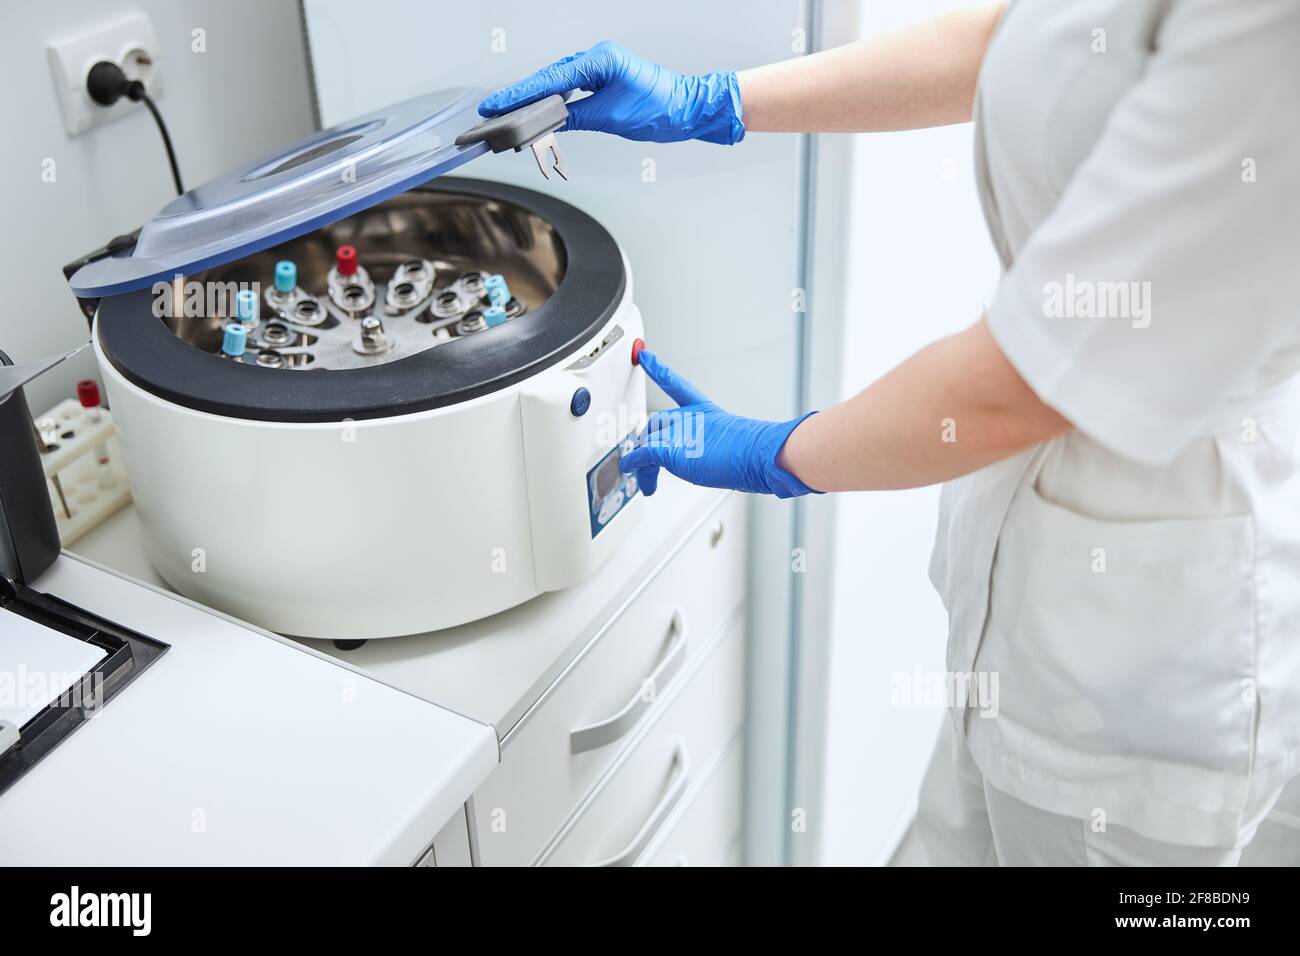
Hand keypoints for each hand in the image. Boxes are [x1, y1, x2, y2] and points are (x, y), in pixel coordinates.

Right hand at [478, 41, 744, 144]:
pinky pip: (570, 89)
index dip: (521, 93)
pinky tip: (538, 112)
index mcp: (599, 60)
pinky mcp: (603, 79)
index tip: (497, 104)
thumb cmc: (659, 108)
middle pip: (548, 77)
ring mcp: (599, 67)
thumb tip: (548, 121)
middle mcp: (596, 58)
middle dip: (520, 95)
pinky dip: (553, 101)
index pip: (551, 79)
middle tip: (493, 110)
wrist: (687, 109)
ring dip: (534, 99)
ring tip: (509, 114)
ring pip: (557, 83)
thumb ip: (577, 117)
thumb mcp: (612, 117)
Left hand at [619, 351, 818, 497]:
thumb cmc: (756, 453)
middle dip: (648, 443)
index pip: (676, 385)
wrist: (760, 455)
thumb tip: (731, 461)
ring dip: (644, 464)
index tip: (646, 356)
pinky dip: (634, 463)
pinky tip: (629, 469)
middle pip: (656, 423)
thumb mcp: (737, 444)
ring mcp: (680, 432)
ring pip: (649, 441)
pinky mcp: (672, 449)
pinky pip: (644, 454)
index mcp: (706, 411)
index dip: (659, 369)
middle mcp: (689, 417)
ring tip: (645, 480)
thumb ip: (722, 446)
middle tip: (645, 463)